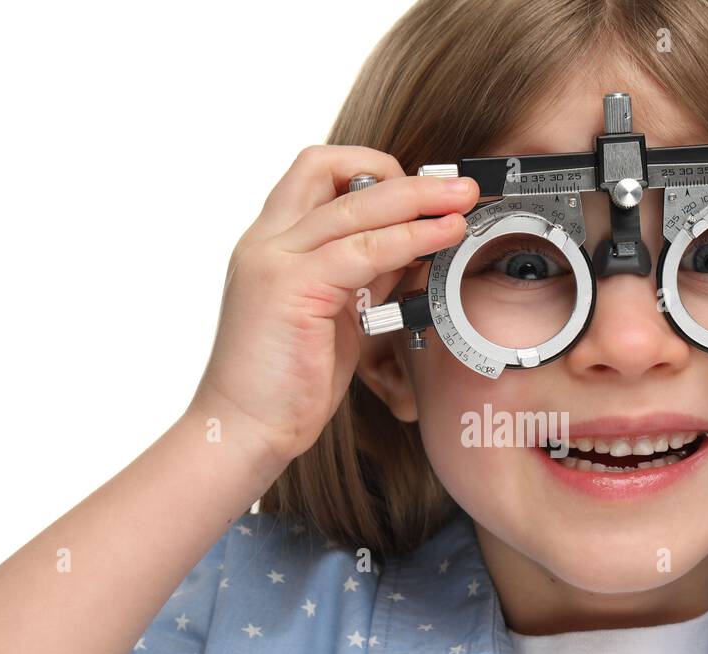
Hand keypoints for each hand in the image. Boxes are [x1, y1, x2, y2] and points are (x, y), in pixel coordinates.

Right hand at [187, 145, 476, 476]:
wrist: (244, 429)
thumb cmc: (286, 383)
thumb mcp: (334, 315)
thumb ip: (362, 277)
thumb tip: (409, 250)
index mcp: (272, 243)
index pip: (318, 174)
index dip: (372, 172)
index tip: (420, 194)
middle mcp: (267, 242)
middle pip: (331, 170)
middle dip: (405, 175)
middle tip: (458, 185)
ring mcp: (274, 260)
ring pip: (354, 206)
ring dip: (418, 198)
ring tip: (463, 202)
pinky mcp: (291, 288)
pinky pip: (362, 250)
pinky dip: (409, 239)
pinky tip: (441, 240)